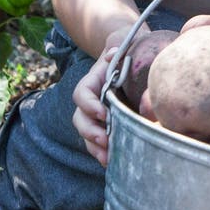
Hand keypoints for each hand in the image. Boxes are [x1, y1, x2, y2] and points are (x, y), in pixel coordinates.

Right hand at [72, 47, 117, 166]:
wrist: (130, 59)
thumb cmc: (125, 53)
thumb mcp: (122, 46)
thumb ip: (117, 50)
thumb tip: (112, 54)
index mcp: (92, 82)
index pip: (81, 94)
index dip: (89, 105)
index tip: (102, 113)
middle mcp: (91, 100)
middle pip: (80, 118)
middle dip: (90, 131)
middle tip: (105, 140)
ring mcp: (97, 114)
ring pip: (87, 133)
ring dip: (94, 147)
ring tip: (107, 158)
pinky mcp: (106, 124)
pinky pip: (98, 141)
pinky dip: (102, 152)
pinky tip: (112, 162)